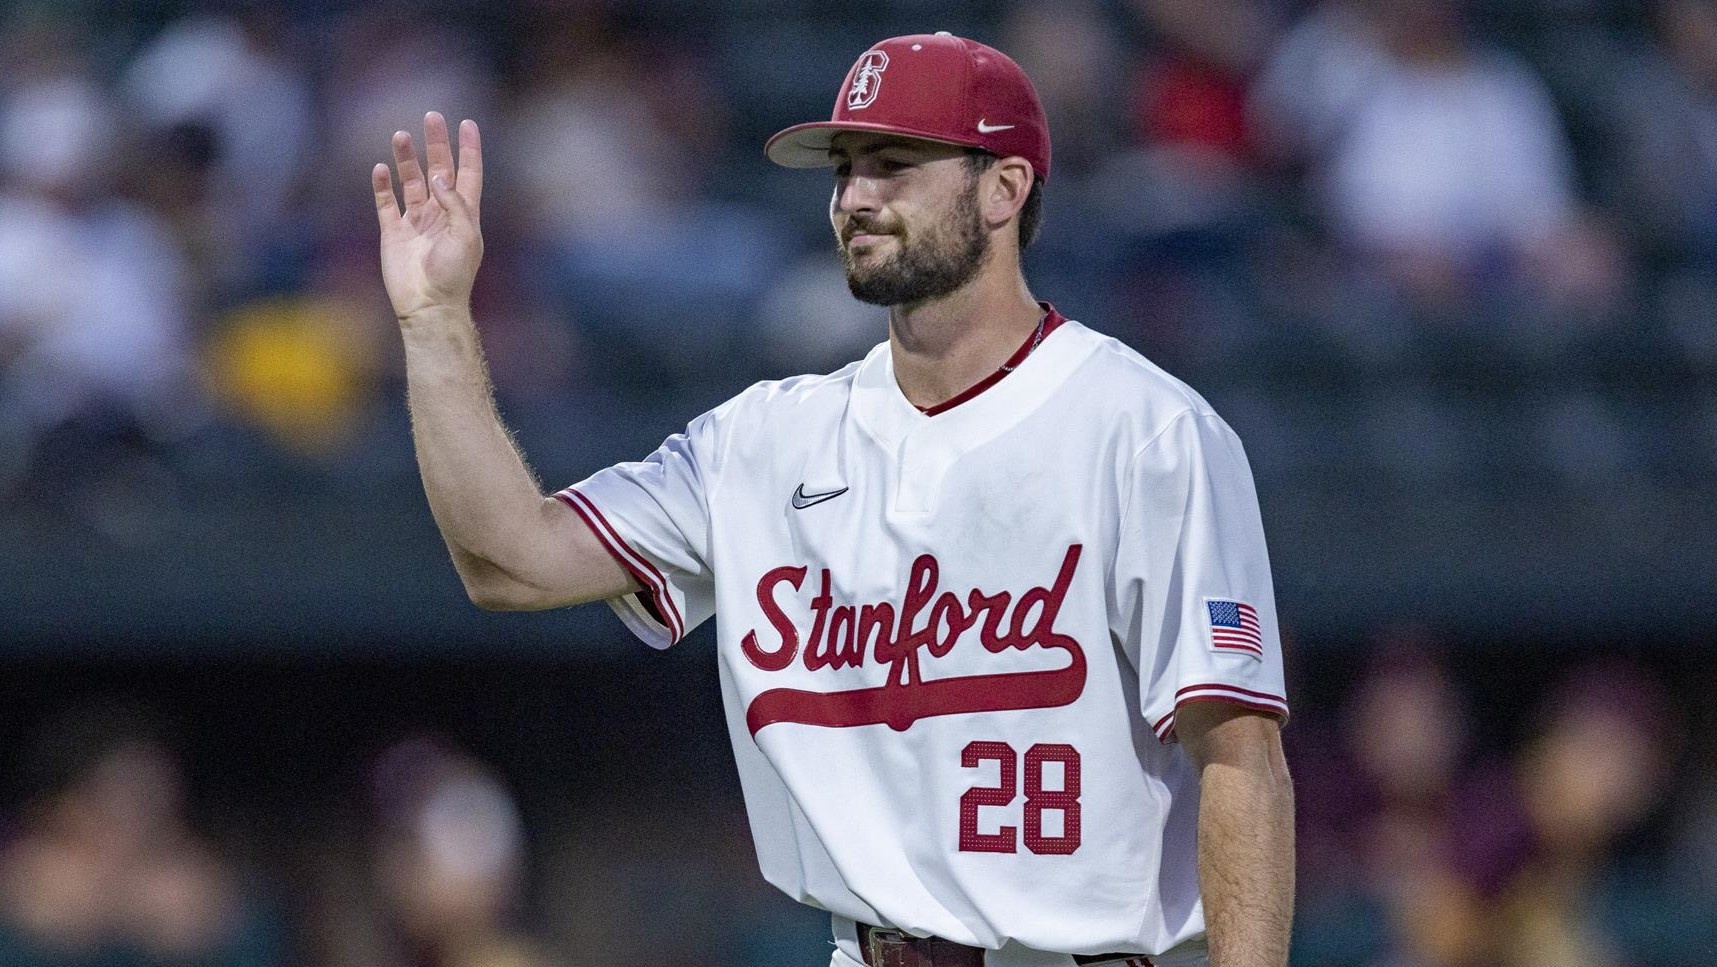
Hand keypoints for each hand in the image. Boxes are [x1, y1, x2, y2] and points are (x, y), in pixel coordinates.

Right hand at [373, 112, 483, 323]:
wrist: (428, 305)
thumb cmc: (454, 274)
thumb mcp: (465, 235)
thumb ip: (454, 202)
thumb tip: (438, 175)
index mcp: (463, 214)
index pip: (468, 174)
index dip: (468, 149)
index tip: (467, 124)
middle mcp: (440, 213)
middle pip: (438, 170)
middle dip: (435, 144)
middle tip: (431, 117)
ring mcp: (416, 222)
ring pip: (411, 181)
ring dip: (406, 159)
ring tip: (400, 135)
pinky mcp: (393, 232)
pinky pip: (386, 202)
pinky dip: (383, 185)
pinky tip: (380, 168)